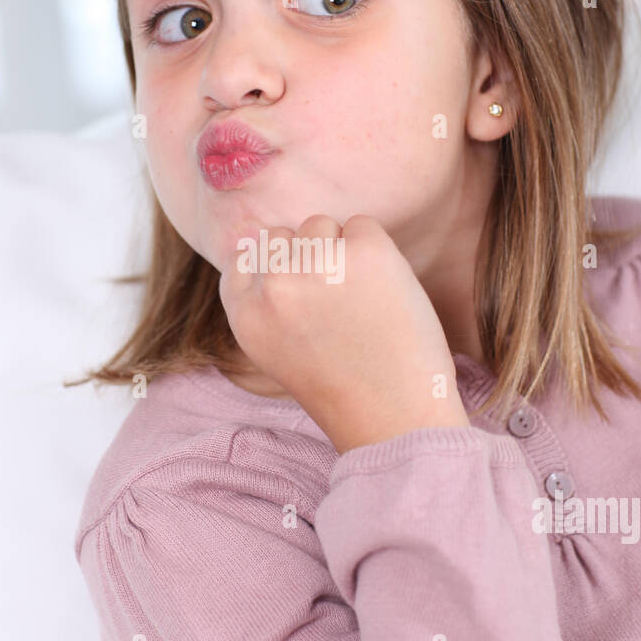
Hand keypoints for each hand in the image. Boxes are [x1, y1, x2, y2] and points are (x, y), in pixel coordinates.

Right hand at [218, 214, 468, 451]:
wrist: (397, 415)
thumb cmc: (342, 385)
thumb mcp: (275, 349)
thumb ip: (260, 298)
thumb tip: (255, 236)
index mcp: (246, 314)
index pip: (243, 259)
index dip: (275, 273)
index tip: (302, 301)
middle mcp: (275, 286)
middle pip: (282, 237)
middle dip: (307, 259)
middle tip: (336, 308)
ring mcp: (319, 264)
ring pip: (321, 225)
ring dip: (340, 251)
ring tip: (360, 301)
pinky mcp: (366, 251)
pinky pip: (362, 225)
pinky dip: (376, 252)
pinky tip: (382, 292)